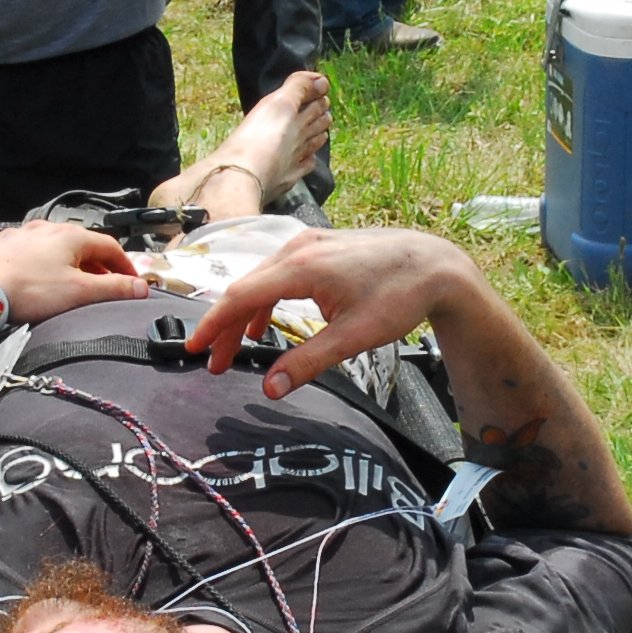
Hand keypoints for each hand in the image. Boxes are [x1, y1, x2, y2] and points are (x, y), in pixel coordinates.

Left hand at [0, 222, 146, 325]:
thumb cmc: (27, 289)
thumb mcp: (79, 292)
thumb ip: (113, 288)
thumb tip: (141, 287)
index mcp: (71, 235)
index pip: (110, 246)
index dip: (125, 265)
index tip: (132, 280)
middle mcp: (48, 229)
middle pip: (84, 246)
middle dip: (98, 267)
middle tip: (106, 288)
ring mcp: (25, 237)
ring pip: (58, 249)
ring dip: (72, 266)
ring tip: (75, 286)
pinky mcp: (7, 249)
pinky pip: (35, 254)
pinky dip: (47, 266)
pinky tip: (42, 281)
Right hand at [184, 227, 476, 400]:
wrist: (437, 264)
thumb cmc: (399, 296)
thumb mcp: (353, 337)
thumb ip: (307, 362)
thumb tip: (271, 389)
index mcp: (301, 267)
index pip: (240, 296)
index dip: (213, 326)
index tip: (195, 350)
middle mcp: (299, 248)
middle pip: (246, 289)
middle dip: (226, 328)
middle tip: (214, 363)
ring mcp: (310, 243)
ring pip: (261, 281)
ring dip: (246, 315)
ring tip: (238, 349)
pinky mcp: (321, 246)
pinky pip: (279, 273)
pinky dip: (266, 300)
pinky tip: (267, 325)